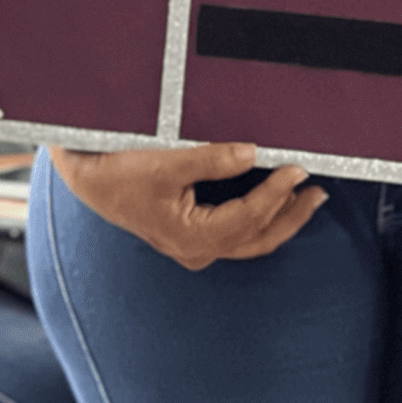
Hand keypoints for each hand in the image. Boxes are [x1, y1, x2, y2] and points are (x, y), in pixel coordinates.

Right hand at [50, 142, 325, 268]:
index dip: (277, 193)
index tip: (298, 169)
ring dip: (279, 219)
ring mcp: (192, 245)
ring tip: (304, 198)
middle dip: (291, 216)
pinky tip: (270, 201)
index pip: (249, 217)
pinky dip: (258, 218)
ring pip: (248, 239)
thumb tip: (252, 154)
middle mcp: (195, 248)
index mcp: (191, 237)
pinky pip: (235, 232)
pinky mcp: (188, 233)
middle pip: (258, 238)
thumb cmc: (116, 172)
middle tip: (318, 191)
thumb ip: (210, 160)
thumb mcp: (164, 163)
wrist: (83, 177)